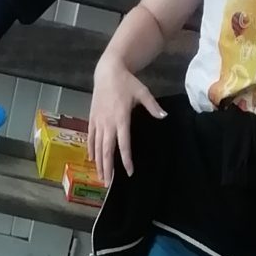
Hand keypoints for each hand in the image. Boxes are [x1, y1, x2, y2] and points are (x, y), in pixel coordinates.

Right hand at [89, 53, 165, 179]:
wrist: (107, 71)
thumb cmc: (127, 82)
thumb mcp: (142, 92)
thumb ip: (152, 106)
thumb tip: (164, 116)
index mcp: (121, 118)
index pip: (123, 144)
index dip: (126, 159)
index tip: (129, 172)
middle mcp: (108, 123)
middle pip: (106, 150)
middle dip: (107, 168)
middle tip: (108, 184)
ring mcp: (98, 121)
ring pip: (97, 147)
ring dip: (99, 163)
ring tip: (101, 177)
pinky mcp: (92, 118)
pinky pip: (90, 137)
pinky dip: (91, 149)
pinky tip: (92, 160)